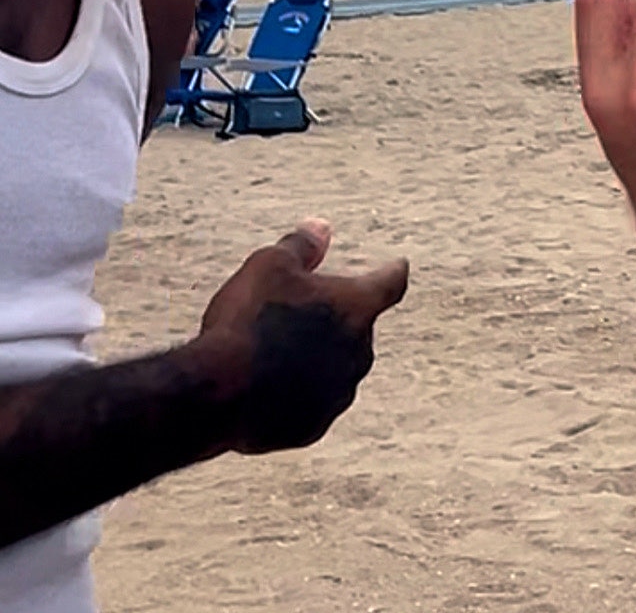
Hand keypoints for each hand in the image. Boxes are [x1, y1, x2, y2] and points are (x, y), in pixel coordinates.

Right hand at [197, 220, 407, 453]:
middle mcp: (358, 354)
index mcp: (355, 308)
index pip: (390, 282)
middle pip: (357, 328)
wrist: (217, 392)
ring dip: (316, 357)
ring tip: (272, 349)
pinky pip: (312, 402)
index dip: (392, 271)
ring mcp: (338, 395)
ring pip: (335, 368)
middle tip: (297, 310)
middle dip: (335, 319)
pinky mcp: (314, 427)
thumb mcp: (269, 265)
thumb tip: (322, 228)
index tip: (397, 266)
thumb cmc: (247, 319)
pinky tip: (265, 384)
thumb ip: (302, 246)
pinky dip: (298, 391)